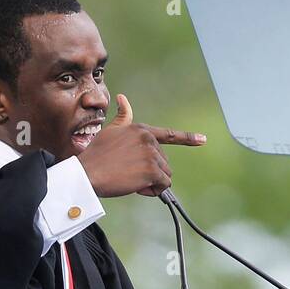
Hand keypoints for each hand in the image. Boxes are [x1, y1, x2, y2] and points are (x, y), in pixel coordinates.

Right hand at [77, 94, 205, 197]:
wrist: (86, 174)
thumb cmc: (94, 156)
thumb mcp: (109, 132)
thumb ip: (122, 118)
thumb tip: (123, 97)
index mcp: (140, 129)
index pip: (168, 134)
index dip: (188, 138)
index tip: (203, 140)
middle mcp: (148, 139)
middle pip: (163, 161)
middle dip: (150, 172)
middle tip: (128, 174)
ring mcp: (151, 154)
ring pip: (164, 174)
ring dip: (151, 182)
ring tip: (130, 180)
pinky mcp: (151, 170)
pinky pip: (162, 186)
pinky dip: (152, 191)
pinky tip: (136, 188)